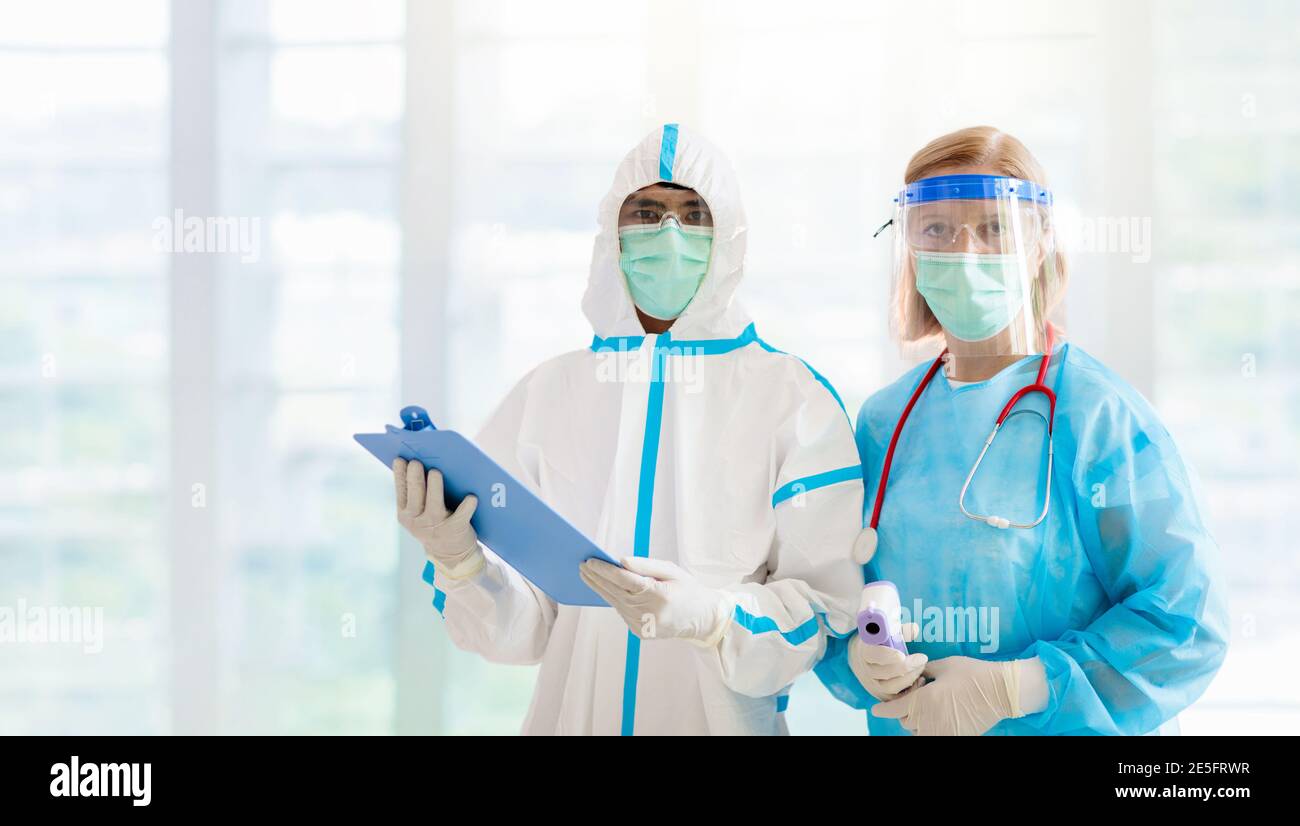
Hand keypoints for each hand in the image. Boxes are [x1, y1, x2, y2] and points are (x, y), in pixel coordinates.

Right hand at [393, 458, 483, 579]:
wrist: (451, 554)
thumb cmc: (433, 524)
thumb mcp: (417, 514)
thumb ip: (414, 494)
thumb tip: (414, 464)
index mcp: (406, 514)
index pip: (401, 492)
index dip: (400, 475)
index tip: (401, 460)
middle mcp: (417, 521)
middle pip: (415, 496)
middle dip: (415, 478)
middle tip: (416, 462)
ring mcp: (435, 526)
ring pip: (434, 505)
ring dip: (434, 488)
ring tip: (435, 472)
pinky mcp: (455, 529)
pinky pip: (461, 516)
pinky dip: (467, 506)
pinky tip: (471, 497)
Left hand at [580, 557, 733, 645]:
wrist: (702, 619)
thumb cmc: (688, 590)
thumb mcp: (671, 570)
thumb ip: (645, 565)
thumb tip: (620, 562)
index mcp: (660, 595)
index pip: (625, 580)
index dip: (605, 570)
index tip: (589, 561)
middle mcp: (650, 613)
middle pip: (615, 592)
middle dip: (596, 578)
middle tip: (581, 566)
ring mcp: (644, 626)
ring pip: (615, 603)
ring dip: (600, 589)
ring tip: (587, 575)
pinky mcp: (640, 633)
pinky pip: (622, 612)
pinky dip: (613, 599)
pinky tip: (604, 588)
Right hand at [848, 623, 924, 700]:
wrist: (863, 659)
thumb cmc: (879, 642)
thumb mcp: (885, 632)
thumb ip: (899, 630)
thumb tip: (914, 629)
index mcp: (865, 652)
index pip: (874, 654)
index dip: (887, 655)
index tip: (902, 655)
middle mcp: (867, 671)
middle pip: (886, 672)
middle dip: (906, 666)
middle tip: (922, 659)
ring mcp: (874, 685)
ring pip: (892, 686)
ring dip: (910, 677)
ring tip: (921, 667)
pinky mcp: (882, 695)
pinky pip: (897, 698)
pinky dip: (910, 690)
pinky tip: (920, 680)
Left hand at [872, 655, 1030, 735]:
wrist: (1001, 691)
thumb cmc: (972, 674)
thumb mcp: (944, 666)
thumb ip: (925, 671)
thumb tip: (915, 672)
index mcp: (923, 701)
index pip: (893, 709)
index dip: (882, 709)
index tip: (876, 709)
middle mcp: (929, 720)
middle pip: (904, 721)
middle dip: (904, 710)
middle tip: (917, 695)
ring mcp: (942, 731)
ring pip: (918, 732)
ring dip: (917, 722)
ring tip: (928, 707)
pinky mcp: (956, 737)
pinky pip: (934, 736)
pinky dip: (931, 729)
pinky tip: (939, 716)